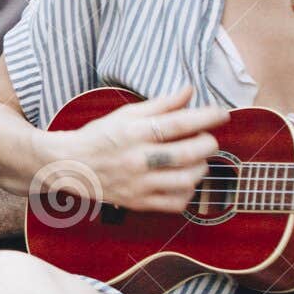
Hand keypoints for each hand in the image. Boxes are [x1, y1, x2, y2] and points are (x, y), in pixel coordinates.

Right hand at [49, 87, 227, 213]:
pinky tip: (182, 180)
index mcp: (133, 132)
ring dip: (200, 168)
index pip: (178, 123)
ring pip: (187, 180)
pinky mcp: (139, 202)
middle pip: (188, 153)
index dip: (206, 117)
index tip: (222, 114)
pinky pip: (177, 203)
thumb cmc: (100, 136)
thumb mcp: (126, 114)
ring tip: (195, 161)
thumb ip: (161, 104)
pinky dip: (188, 192)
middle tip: (207, 140)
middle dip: (207, 144)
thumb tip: (190, 90)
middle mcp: (136, 159)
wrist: (70, 165)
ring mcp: (138, 183)